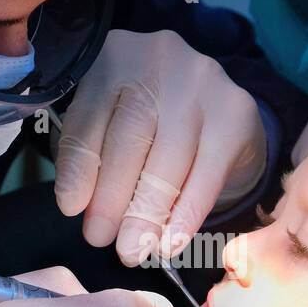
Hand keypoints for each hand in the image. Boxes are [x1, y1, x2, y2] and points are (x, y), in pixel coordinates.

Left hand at [54, 29, 267, 265]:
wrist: (220, 109)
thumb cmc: (151, 122)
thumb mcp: (111, 121)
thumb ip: (91, 155)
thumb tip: (80, 207)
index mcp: (116, 57)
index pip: (91, 116)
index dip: (79, 167)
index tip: (71, 209)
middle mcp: (160, 59)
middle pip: (131, 137)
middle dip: (112, 197)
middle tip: (100, 240)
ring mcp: (203, 83)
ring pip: (169, 159)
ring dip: (147, 213)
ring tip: (133, 250)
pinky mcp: (236, 113)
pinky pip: (207, 173)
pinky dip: (186, 214)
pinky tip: (170, 242)